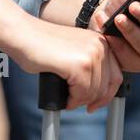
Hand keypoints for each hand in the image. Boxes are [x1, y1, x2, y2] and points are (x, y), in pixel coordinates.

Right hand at [8, 18, 123, 112]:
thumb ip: (90, 64)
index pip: (116, 75)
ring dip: (80, 101)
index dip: (107, 94)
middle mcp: (100, 46)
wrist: (23, 35)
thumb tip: (100, 92)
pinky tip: (65, 99)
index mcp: (101, 41)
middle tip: (78, 104)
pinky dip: (73, 101)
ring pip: (94, 92)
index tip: (95, 104)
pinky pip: (82, 94)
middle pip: (107, 86)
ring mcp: (91, 55)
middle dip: (93, 100)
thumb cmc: (42, 45)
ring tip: (67, 99)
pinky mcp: (79, 65)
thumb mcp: (75, 51)